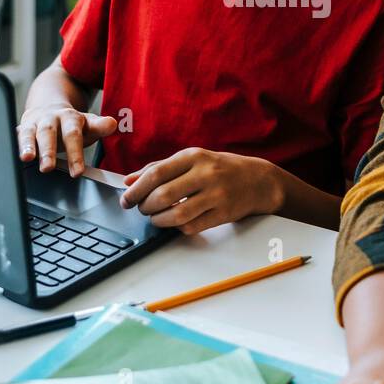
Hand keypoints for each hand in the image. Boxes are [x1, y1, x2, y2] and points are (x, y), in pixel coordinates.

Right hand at [17, 106, 116, 174]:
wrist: (49, 108)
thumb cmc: (71, 125)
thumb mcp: (88, 125)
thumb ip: (99, 126)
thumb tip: (112, 123)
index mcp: (70, 118)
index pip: (73, 135)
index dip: (75, 154)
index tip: (77, 172)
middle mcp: (50, 119)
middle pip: (49, 133)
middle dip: (48, 150)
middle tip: (48, 168)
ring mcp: (35, 123)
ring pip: (30, 133)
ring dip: (28, 145)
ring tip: (27, 157)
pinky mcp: (22, 129)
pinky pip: (17, 136)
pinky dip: (16, 145)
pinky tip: (15, 155)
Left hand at [119, 149, 279, 233]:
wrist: (258, 180)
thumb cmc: (220, 168)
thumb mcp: (192, 160)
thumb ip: (159, 168)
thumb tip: (129, 180)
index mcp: (194, 156)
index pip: (156, 173)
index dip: (136, 189)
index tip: (126, 199)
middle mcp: (205, 174)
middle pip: (163, 195)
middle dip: (145, 206)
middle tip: (141, 209)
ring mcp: (216, 195)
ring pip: (176, 215)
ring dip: (159, 220)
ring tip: (156, 218)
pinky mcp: (223, 214)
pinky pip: (191, 226)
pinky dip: (178, 227)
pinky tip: (176, 222)